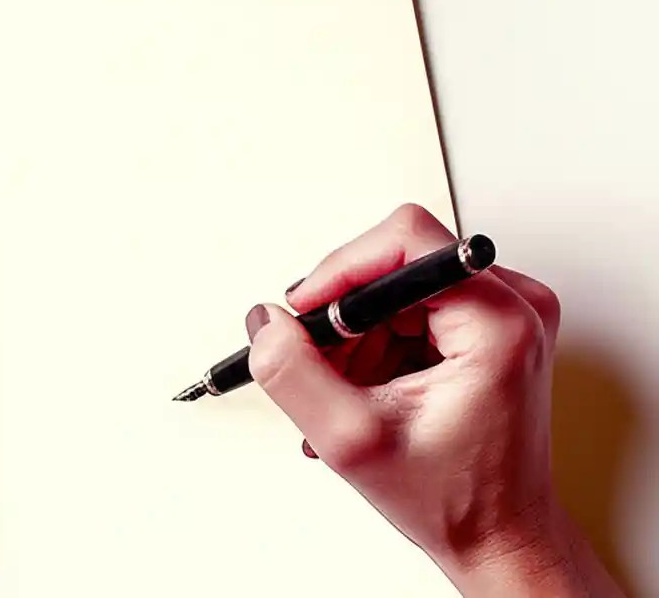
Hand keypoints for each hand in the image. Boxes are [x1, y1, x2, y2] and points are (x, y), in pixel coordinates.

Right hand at [248, 205, 621, 596]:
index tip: (306, 312)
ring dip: (355, 339)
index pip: (405, 241)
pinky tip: (366, 390)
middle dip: (344, 317)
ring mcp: (504, 314)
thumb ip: (294, 373)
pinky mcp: (488, 327)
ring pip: (394, 288)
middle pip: (395, 263)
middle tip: (325, 371)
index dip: (340, 271)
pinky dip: (375, 346)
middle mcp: (513, 305)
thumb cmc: (456, 501)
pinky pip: (408, 308)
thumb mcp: (351, 441)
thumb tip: (265, 322)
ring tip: (346, 394)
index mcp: (499, 323)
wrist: (498, 537)